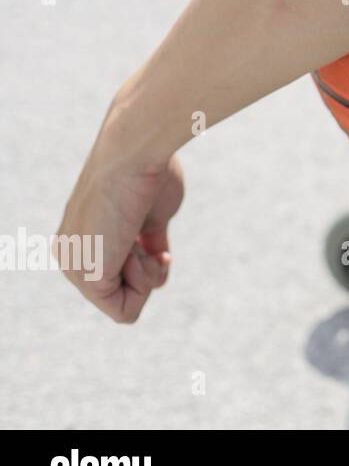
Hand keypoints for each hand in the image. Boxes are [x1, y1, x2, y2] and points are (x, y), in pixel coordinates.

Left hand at [57, 125, 183, 323]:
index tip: (155, 239)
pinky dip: (144, 287)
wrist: (134, 154)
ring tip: (139, 240)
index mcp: (83, 237)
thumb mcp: (153, 214)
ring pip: (124, 305)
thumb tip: (159, 260)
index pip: (118, 273)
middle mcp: (72, 255)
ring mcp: (77, 267)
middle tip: (144, 237)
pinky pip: (125, 311)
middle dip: (148, 271)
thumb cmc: (149, 173)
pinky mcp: (88, 276)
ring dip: (148, 277)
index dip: (149, 263)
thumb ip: (150, 241)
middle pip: (120, 292)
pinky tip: (138, 253)